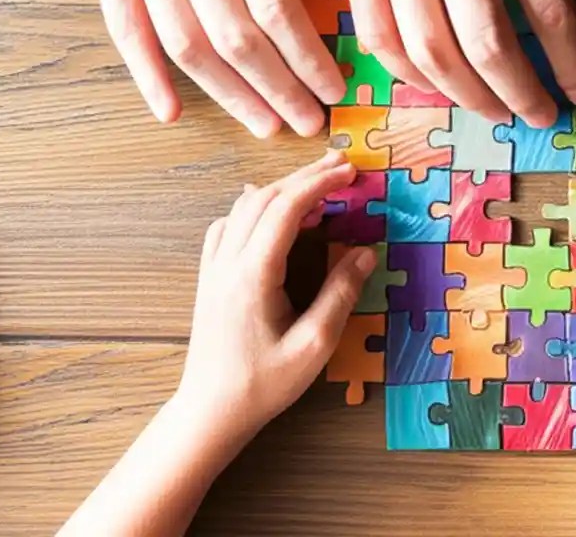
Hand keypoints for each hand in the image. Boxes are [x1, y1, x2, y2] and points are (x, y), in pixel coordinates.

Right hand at [52, 0, 345, 136]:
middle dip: (278, 89)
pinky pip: (123, 26)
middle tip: (308, 123)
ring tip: (262, 123)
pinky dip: (145, 73)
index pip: (278, 10)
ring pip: (186, 43)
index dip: (306, 60)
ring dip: (227, 92)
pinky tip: (171, 109)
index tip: (332, 91)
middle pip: (238, 39)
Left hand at [176, 151, 376, 435]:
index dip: (319, 184)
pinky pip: (229, 224)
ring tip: (317, 185)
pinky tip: (275, 214)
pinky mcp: (210, 276)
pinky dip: (256, 207)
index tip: (350, 172)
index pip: (286, 209)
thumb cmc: (264, 384)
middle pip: (264, 198)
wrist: (211, 409)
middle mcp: (227, 262)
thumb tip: (364, 253)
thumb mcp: (314, 345)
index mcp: (253, 275)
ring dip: (281, 189)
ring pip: (244, 206)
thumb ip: (339, 295)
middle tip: (342, 166)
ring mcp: (214, 267)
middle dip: (305, 177)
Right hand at [316, 0, 575, 127]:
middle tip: (540, 117)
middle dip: (520, 94)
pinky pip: (375, 28)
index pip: (548, 10)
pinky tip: (429, 82)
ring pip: (430, 50)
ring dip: (466, 95)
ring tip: (492, 112)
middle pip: (489, 45)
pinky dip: (403, 68)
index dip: (569, 63)